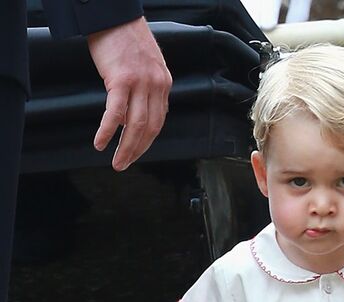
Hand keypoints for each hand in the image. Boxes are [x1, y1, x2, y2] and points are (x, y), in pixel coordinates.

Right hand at [87, 17, 171, 170]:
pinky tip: (100, 143)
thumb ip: (144, 90)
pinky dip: (108, 132)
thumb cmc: (124, 38)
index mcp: (163, 83)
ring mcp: (140, 83)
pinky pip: (115, 113)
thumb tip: (132, 117)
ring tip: (116, 162)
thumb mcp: (144, 66)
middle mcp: (156, 85)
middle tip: (124, 165)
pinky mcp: (121, 79)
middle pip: (149, 129)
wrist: (114, 14)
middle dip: (137, 151)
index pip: (158, 122)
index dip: (147, 142)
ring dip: (126, 148)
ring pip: (135, 126)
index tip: (137, 154)